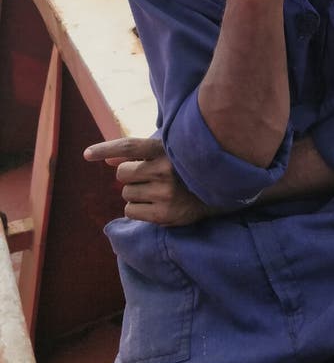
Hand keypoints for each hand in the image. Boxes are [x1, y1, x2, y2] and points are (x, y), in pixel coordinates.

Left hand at [83, 138, 216, 225]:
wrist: (218, 189)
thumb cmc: (186, 166)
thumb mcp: (167, 153)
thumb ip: (139, 154)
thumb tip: (107, 161)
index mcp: (166, 149)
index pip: (130, 147)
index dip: (106, 148)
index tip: (86, 154)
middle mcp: (165, 170)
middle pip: (122, 174)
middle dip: (129, 176)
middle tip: (147, 177)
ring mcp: (165, 194)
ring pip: (126, 194)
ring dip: (136, 193)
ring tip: (158, 191)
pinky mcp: (164, 215)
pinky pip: (130, 212)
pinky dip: (138, 209)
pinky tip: (156, 204)